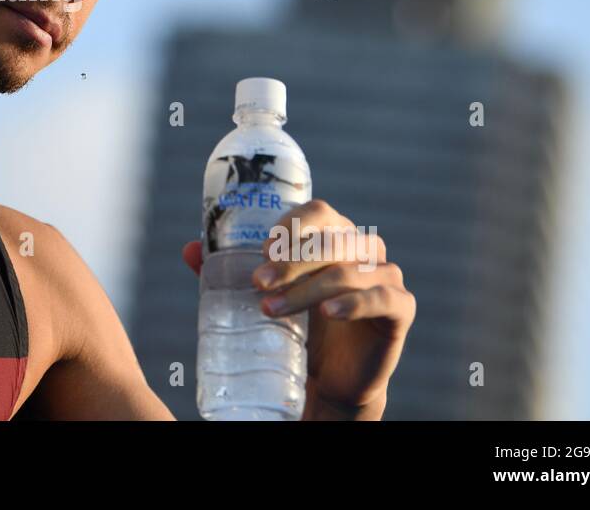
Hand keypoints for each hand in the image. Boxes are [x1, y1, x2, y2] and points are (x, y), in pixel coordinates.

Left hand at [182, 199, 415, 420]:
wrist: (330, 376)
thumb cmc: (297, 323)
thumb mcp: (266, 293)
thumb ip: (229, 271)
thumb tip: (189, 250)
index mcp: (335, 233)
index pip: (317, 212)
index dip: (289, 226)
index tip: (259, 251)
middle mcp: (364, 247)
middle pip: (330, 240)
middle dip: (290, 261)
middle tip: (257, 283)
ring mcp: (386, 275)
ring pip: (347, 271)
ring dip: (307, 289)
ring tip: (271, 309)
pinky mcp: (400, 308)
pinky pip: (381, 298)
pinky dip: (352, 303)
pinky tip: (327, 313)